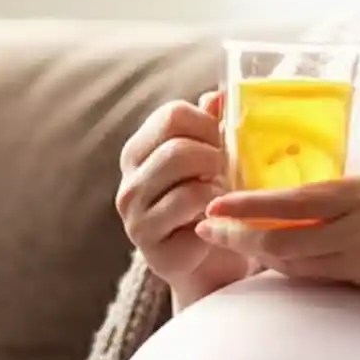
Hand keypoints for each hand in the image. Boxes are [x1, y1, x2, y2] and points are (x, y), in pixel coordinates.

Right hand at [116, 92, 259, 310]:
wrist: (209, 266)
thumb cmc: (212, 206)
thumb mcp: (212, 161)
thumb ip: (211, 127)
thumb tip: (221, 94)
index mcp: (140, 151)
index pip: (172, 114)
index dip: (207, 124)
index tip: (223, 143)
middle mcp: (129, 180)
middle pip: (177, 147)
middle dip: (214, 157)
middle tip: (229, 172)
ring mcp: (134, 213)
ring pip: (183, 176)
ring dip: (217, 182)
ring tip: (225, 193)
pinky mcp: (149, 242)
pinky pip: (190, 207)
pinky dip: (214, 207)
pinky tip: (219, 215)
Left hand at [197, 75, 359, 321]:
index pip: (296, 202)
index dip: (251, 203)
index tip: (216, 199)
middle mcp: (357, 236)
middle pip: (282, 237)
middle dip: (239, 232)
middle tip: (204, 223)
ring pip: (294, 262)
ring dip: (256, 251)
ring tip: (227, 240)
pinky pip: (317, 278)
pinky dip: (287, 269)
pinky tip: (276, 261)